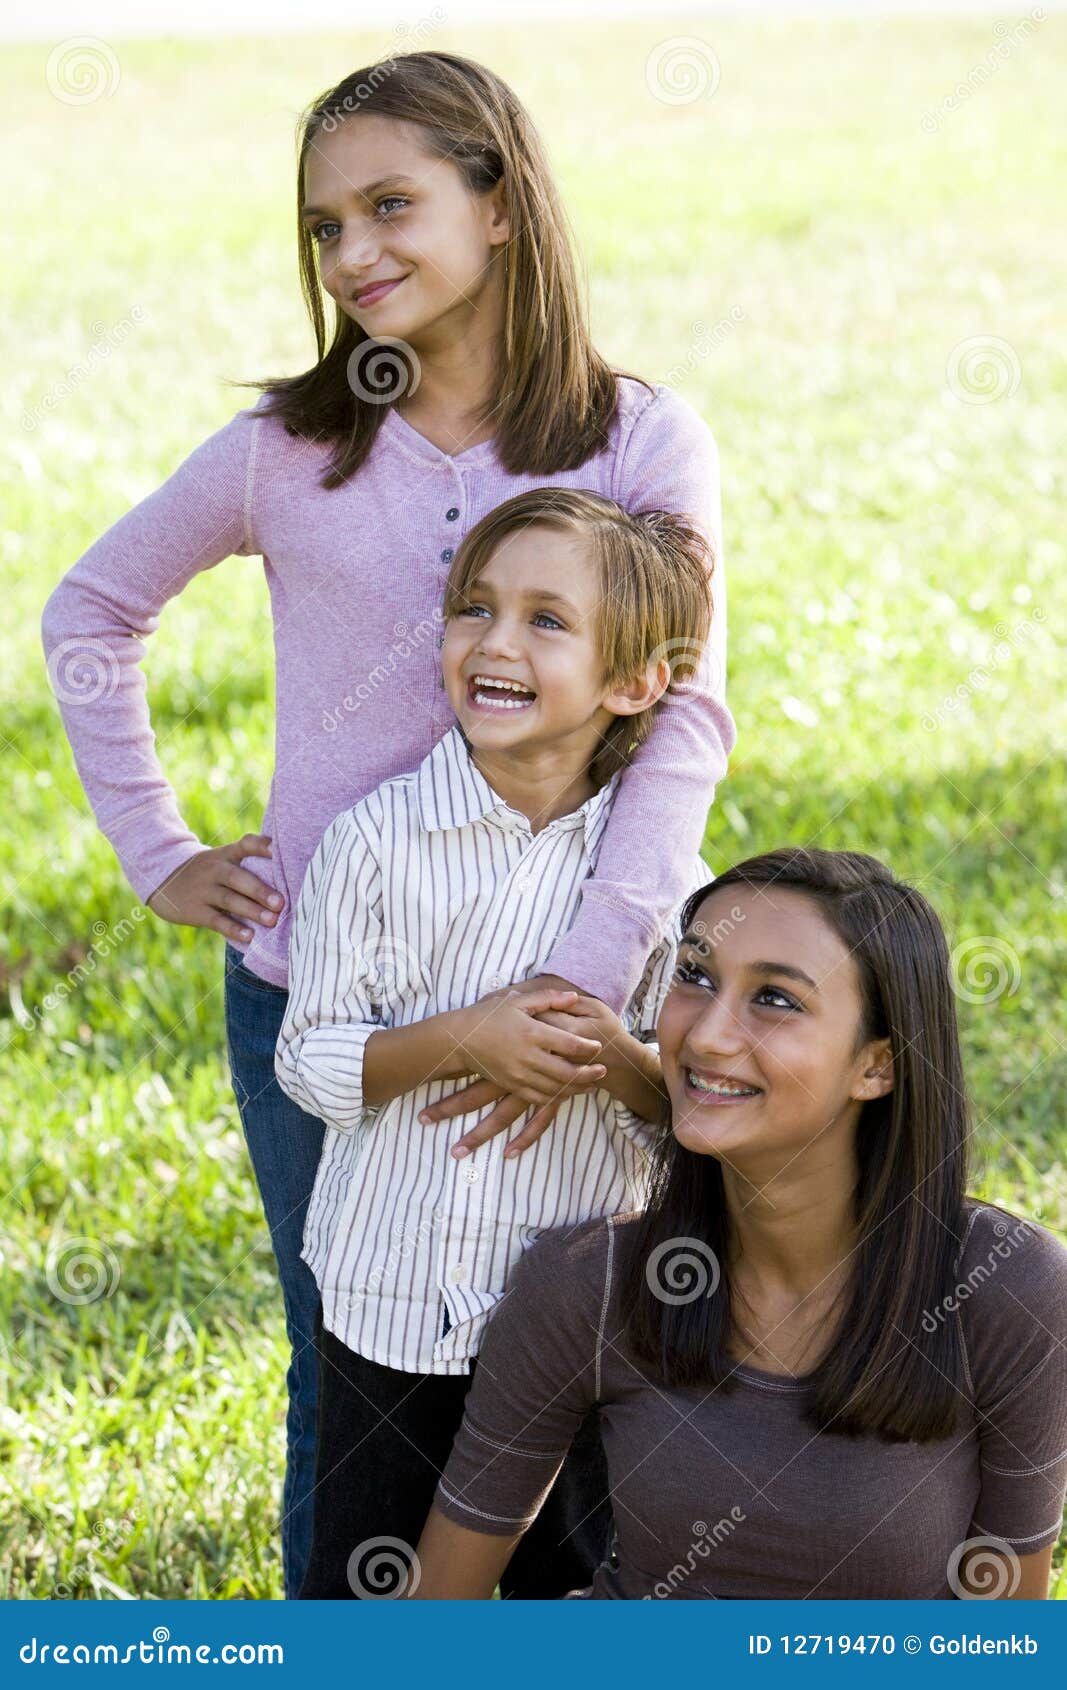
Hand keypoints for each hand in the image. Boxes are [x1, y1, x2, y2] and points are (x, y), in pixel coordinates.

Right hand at [147, 833, 282, 942]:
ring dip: (251, 911)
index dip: (261, 846)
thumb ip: (250, 863)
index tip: (276, 850)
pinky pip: (216, 920)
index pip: (245, 845)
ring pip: (229, 900)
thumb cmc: (209, 872)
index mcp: (226, 855)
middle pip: (238, 878)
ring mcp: (204, 890)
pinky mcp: (195, 911)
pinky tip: (249, 936)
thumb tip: (291, 877)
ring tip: (272, 921)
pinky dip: (233, 929)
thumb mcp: (223, 860)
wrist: (164, 880)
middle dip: (260, 890)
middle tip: (281, 902)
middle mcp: (215, 870)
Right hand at [454, 984, 606, 1104]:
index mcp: (531, 1032)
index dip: (587, 1046)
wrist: (461, 1040)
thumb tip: (575, 996)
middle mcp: (526, 1056)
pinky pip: (539, 1097)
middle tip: (604, 1070)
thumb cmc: (490, 1016)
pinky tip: (568, 1093)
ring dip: (576, 1088)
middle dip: (588, 1073)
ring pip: (555, 1088)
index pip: (568, 1043)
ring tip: (592, 1084)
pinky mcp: (512, 1086)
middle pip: (566, 1071)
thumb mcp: (518, 1001)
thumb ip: (548, 998)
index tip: (599, 1046)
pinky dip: (557, 1097)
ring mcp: (519, 1074)